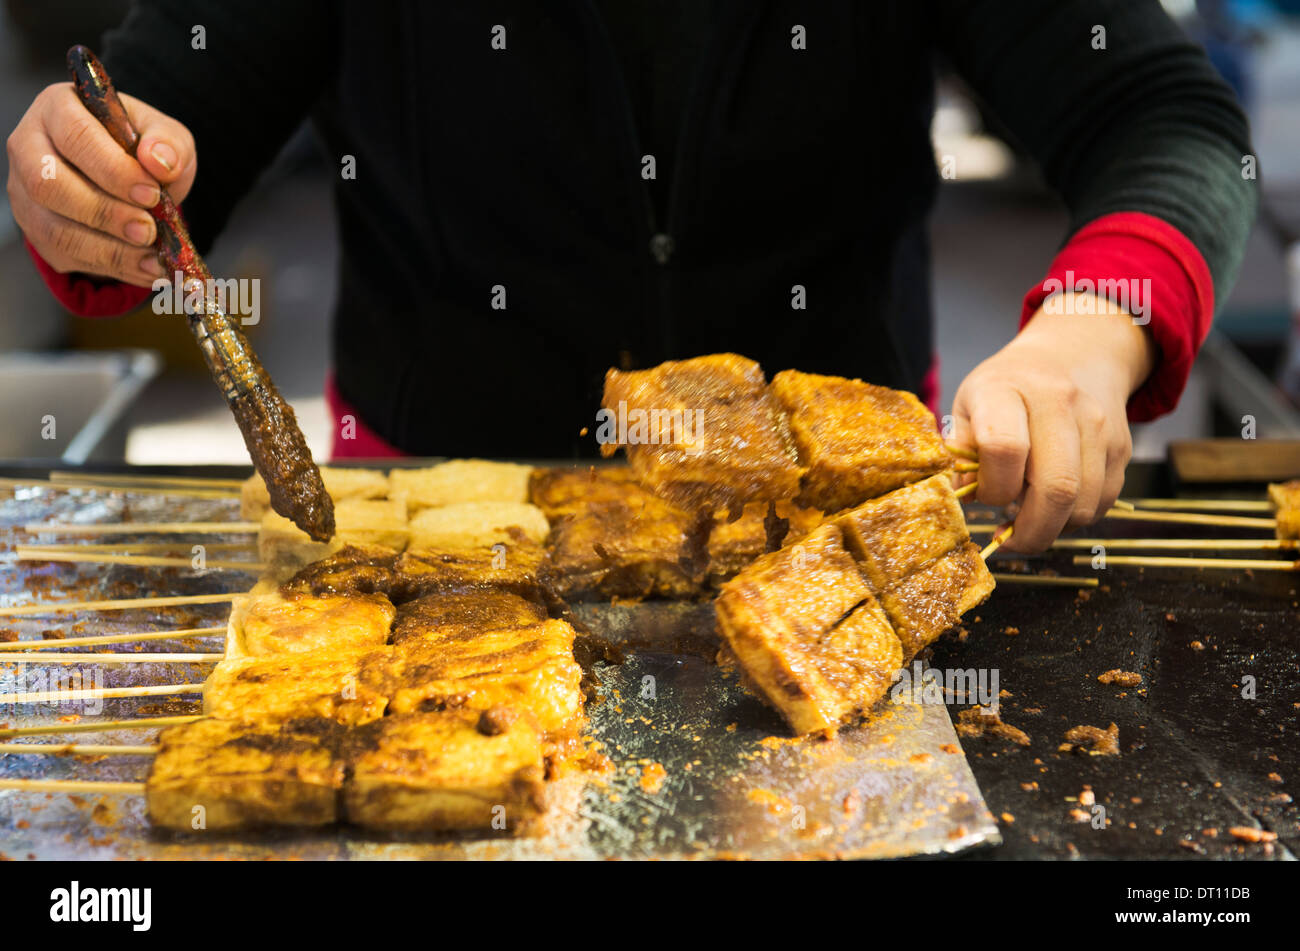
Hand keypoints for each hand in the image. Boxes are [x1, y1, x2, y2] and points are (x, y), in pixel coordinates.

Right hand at [6, 82, 195, 286]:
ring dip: (108, 249)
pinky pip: (64, 254)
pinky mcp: (35, 228)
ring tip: (153, 257)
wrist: (132, 183)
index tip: (151, 193)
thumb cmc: (143, 151)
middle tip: (149, 230)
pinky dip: (111, 267)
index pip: (74, 134)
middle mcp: (30, 146)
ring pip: (53, 227)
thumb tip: (160, 160)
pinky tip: (145, 269)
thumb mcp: (167, 137)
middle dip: (104, 213)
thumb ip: (169, 143)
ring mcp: (25, 190)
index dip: (112, 168)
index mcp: (59, 108)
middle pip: (48, 183)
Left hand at [950, 292, 1156, 552]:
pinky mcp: (1122, 446)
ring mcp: (1098, 425)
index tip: (984, 496)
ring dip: (1054, 526)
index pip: (1004, 448)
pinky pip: (1103, 502)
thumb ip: (959, 451)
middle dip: (1030, 530)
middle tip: (1008, 539)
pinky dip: (1076, 517)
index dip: (992, 487)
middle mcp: (1059, 403)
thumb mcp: (969, 405)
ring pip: (1084, 503)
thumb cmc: (1008, 388)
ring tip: (1029, 516)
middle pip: (1056, 486)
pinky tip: (1054, 504)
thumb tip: (963, 495)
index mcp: (1008, 389)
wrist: (1072, 355)